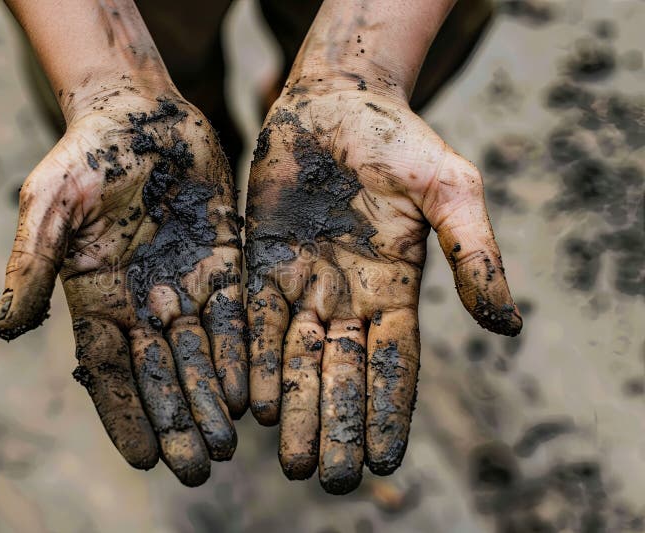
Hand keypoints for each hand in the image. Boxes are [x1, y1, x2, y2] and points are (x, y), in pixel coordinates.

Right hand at [0, 85, 246, 486]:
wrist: (139, 112)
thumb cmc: (85, 155)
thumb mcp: (49, 205)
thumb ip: (31, 266)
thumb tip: (3, 331)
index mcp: (98, 296)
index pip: (112, 368)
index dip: (127, 414)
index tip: (147, 460)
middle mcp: (143, 300)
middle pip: (162, 372)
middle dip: (178, 420)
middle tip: (199, 467)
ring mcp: (185, 283)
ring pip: (202, 353)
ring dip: (214, 398)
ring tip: (229, 443)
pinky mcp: (223, 261)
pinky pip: (235, 314)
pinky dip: (243, 351)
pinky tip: (255, 387)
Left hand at [246, 79, 521, 493]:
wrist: (336, 100)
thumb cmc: (401, 139)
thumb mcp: (451, 189)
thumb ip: (475, 253)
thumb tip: (507, 325)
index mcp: (395, 289)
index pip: (394, 365)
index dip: (389, 412)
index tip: (383, 461)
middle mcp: (347, 297)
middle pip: (342, 373)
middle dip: (336, 425)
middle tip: (328, 480)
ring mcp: (303, 283)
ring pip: (296, 358)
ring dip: (293, 408)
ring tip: (289, 460)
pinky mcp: (261, 263)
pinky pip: (255, 320)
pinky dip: (253, 360)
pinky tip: (249, 401)